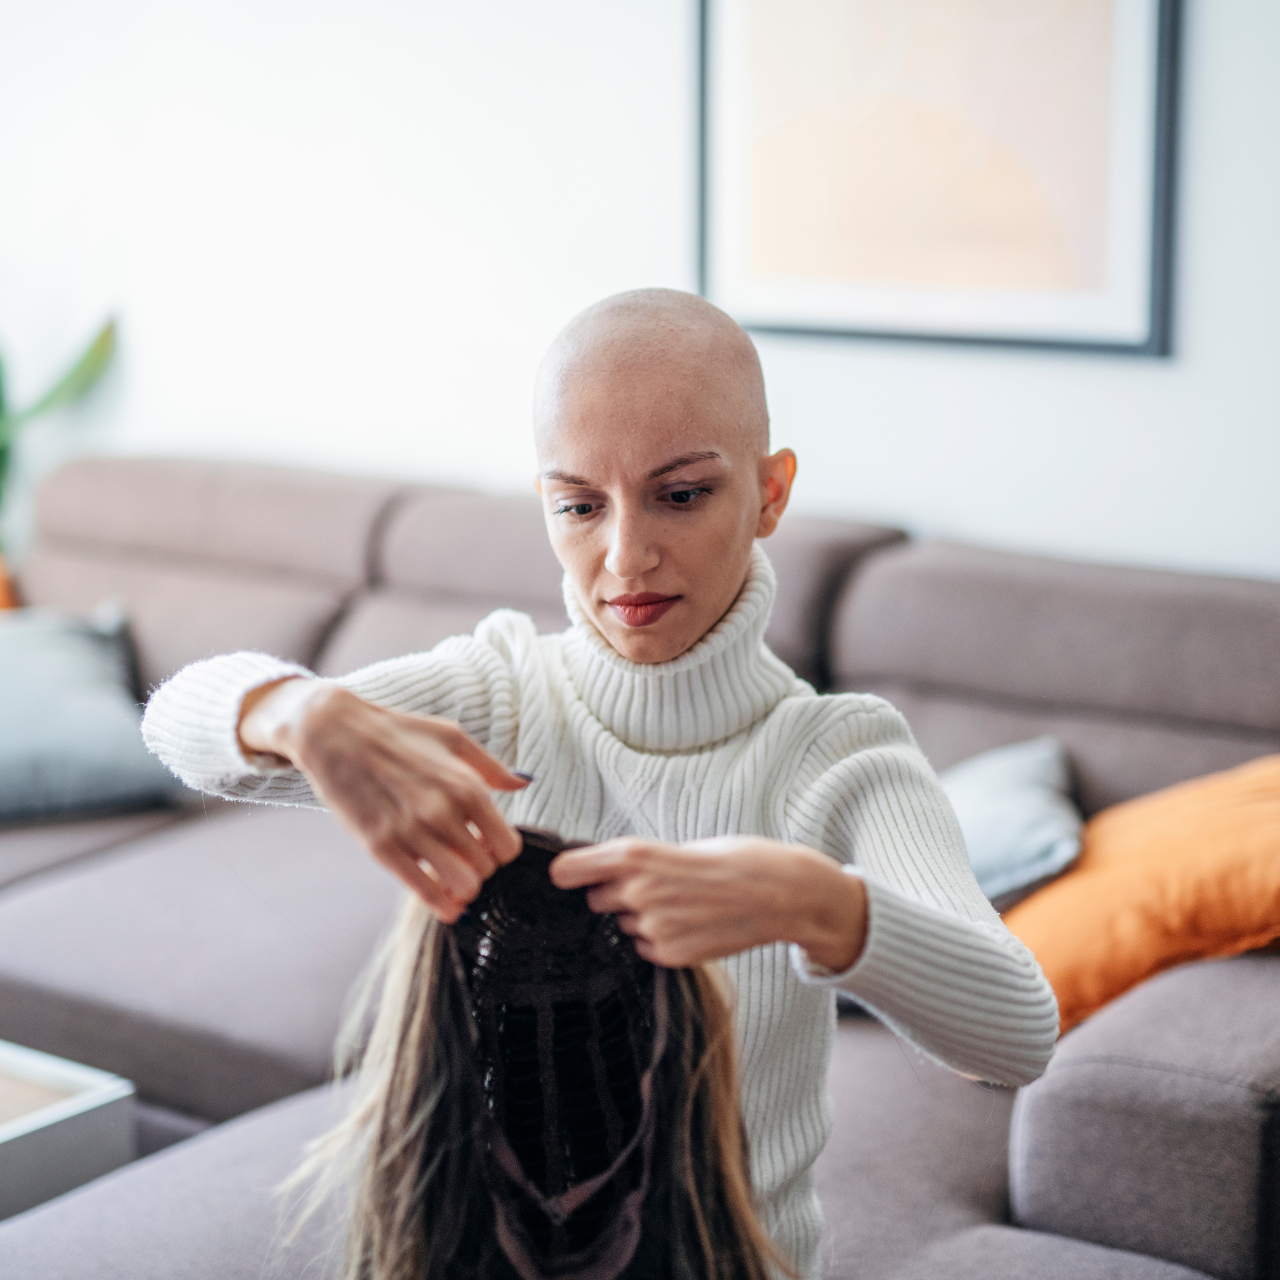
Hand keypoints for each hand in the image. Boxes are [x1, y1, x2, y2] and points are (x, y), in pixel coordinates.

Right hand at [239, 678, 527, 920]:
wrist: (335, 733)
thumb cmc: (397, 732)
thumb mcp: (452, 737)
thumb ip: (491, 767)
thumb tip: (524, 783)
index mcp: (467, 786)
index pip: (507, 846)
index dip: (500, 851)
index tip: (487, 844)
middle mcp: (443, 812)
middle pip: (485, 870)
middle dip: (481, 869)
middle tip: (466, 859)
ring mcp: (411, 833)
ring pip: (461, 887)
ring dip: (462, 888)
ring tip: (452, 875)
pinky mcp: (380, 848)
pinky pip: (423, 892)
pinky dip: (439, 902)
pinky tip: (441, 898)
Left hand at [549, 836, 866, 969]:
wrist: (781, 892)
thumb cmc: (734, 859)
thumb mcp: (678, 847)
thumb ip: (638, 863)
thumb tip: (601, 874)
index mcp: (634, 855)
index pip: (567, 870)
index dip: (567, 874)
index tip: (567, 878)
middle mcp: (636, 891)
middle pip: (595, 899)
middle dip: (614, 894)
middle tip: (653, 886)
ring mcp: (652, 927)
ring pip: (623, 924)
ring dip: (640, 917)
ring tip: (682, 904)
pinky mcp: (669, 954)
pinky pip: (645, 947)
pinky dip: (660, 939)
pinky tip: (691, 925)